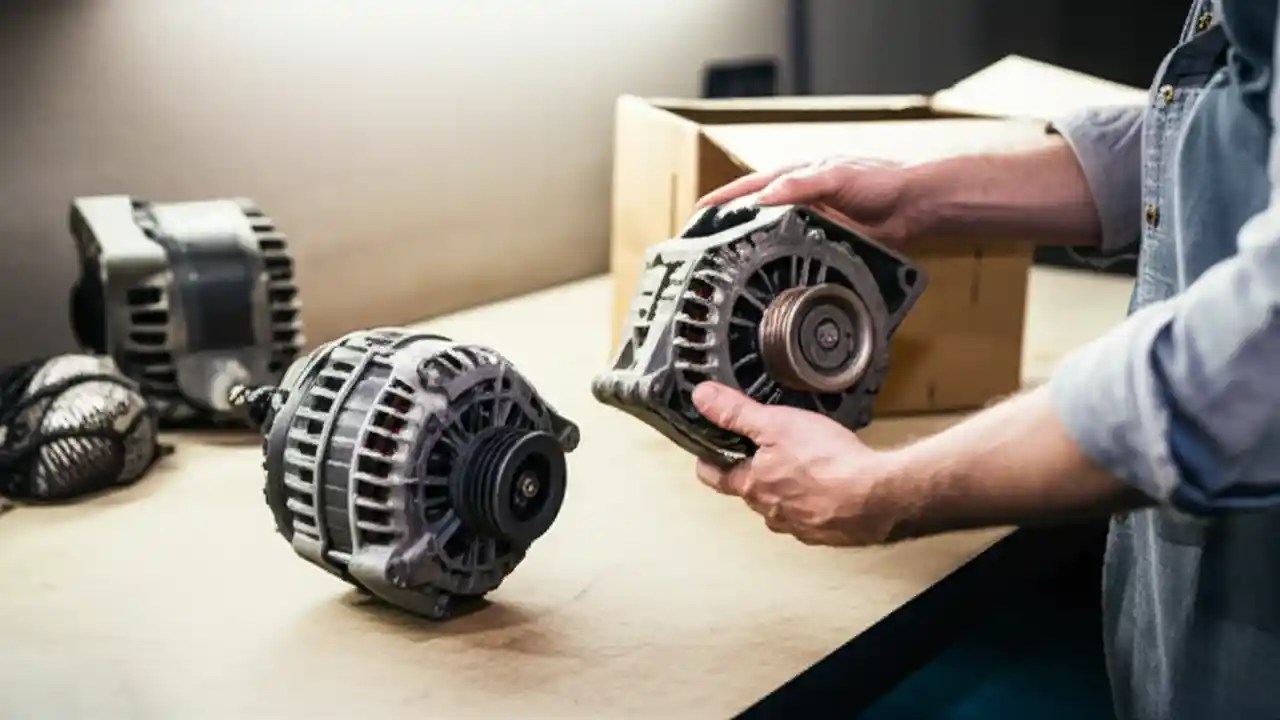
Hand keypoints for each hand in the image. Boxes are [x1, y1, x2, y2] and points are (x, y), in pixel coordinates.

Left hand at [691, 381, 901, 546]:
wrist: (878, 497)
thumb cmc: (828, 462)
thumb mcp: (776, 423)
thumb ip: (736, 412)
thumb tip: (702, 398)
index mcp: (751, 486)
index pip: (713, 476)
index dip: (709, 458)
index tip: (710, 448)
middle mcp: (770, 512)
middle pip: (749, 489)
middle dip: (753, 469)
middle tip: (764, 448)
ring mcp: (798, 526)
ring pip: (781, 504)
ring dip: (786, 487)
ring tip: (803, 464)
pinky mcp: (826, 532)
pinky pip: (812, 516)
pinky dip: (816, 501)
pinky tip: (830, 484)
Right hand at [695, 157, 914, 247]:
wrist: (914, 206)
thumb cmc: (880, 181)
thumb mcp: (836, 177)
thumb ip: (801, 185)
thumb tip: (765, 197)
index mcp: (796, 178)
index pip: (749, 187)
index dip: (722, 200)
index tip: (698, 214)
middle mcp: (798, 200)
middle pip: (754, 214)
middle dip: (728, 226)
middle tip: (702, 244)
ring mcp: (809, 223)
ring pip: (771, 236)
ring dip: (751, 248)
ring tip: (725, 265)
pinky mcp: (823, 244)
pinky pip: (793, 254)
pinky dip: (778, 263)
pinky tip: (769, 277)